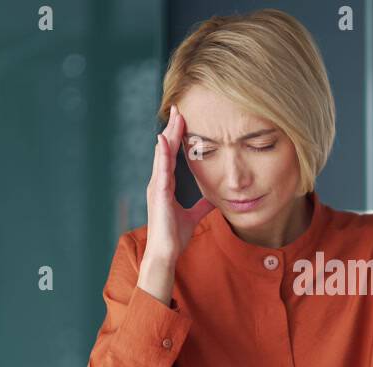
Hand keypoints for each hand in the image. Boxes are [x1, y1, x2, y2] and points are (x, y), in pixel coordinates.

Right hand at [145, 105, 212, 262]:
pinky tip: (164, 140)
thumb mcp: (194, 215)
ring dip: (169, 135)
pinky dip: (163, 154)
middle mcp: (159, 182)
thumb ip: (202, 205)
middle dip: (172, 129)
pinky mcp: (159, 194)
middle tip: (178, 109)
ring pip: (163, 155)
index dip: (178, 138)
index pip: (172, 155)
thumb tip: (214, 198)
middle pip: (166, 150)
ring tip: (174, 117)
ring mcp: (157, 187)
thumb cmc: (175, 235)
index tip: (183, 120)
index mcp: (166, 185)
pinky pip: (161, 170)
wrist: (166, 252)